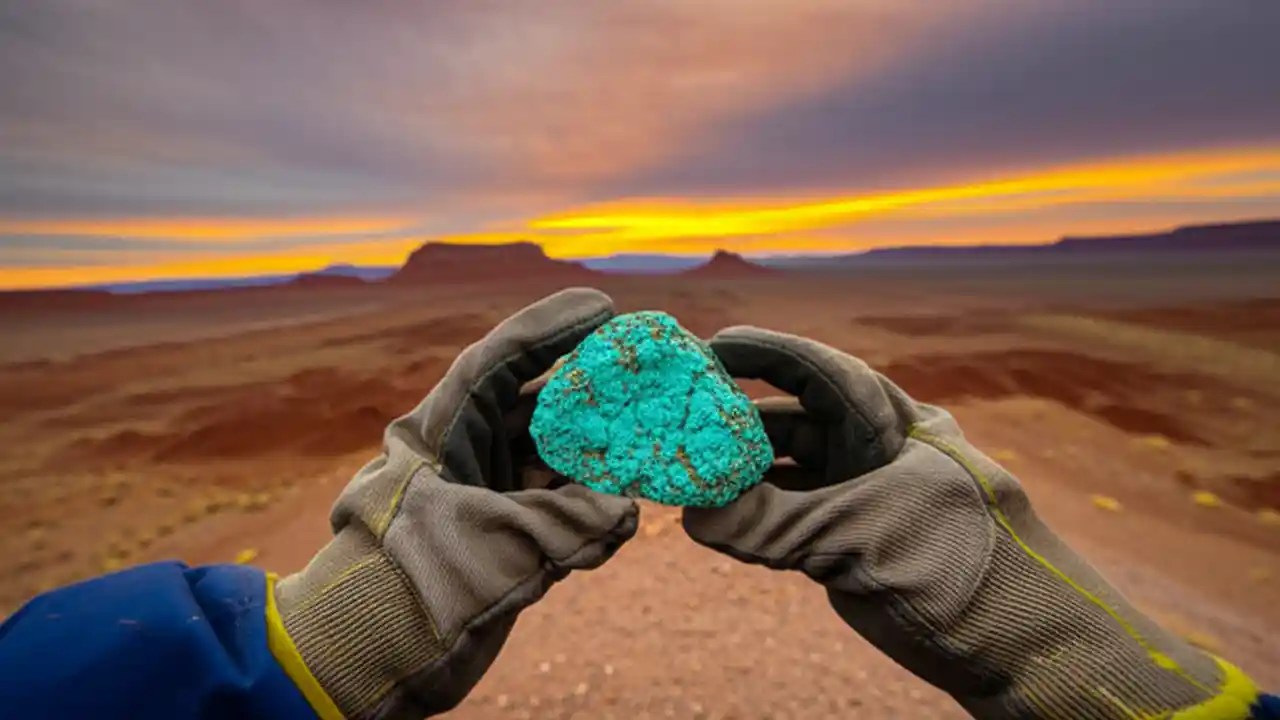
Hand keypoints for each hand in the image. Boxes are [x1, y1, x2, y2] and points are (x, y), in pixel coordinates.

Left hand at [275, 288, 637, 719]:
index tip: (603, 305)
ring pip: (551, 455)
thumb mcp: (488, 548)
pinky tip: (626, 498)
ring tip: (647, 434)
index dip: (550, 328)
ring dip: (596, 449)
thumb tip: (626, 511)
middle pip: (535, 403)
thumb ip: (563, 526)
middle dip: (588, 389)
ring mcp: (483, 496)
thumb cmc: (408, 587)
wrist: (365, 660)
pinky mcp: (501, 538)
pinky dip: (589, 502)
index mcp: (439, 433)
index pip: (497, 361)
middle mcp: (463, 455)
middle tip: (642, 371)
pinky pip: (556, 505)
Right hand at [683, 326, 1260, 718]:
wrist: (1017, 648)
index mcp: (895, 424)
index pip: (821, 373)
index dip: (765, 356)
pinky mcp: (848, 542)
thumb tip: (695, 516)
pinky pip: (788, 516)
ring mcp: (861, 497)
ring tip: (686, 471)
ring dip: (738, 471)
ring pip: (786, 470)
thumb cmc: (961, 571)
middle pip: (794, 419)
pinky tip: (713, 516)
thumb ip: (776, 526)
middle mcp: (875, 452)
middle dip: (736, 418)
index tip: (710, 348)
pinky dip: (751, 515)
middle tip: (679, 418)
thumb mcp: (863, 538)